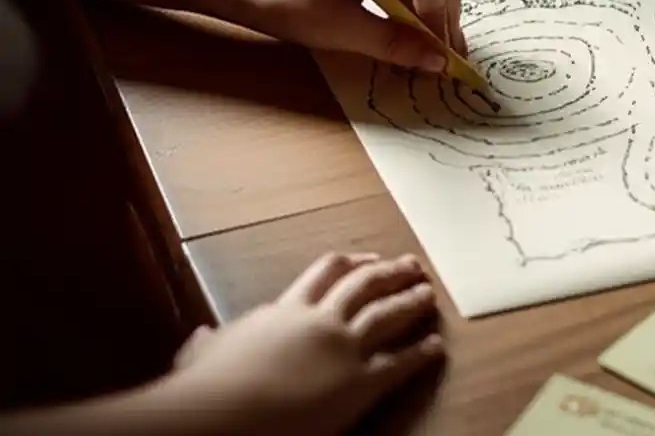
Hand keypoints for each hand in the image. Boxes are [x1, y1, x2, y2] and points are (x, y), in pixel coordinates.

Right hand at [170, 252, 442, 435]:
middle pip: (365, 285)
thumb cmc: (207, 388)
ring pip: (387, 315)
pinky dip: (420, 353)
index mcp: (284, 310)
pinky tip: (435, 346)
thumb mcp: (204, 355)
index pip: (325, 274)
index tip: (370, 260)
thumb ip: (210, 344)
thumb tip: (201, 338)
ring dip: (412, 302)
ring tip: (430, 295)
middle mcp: (319, 321)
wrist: (222, 413)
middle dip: (392, 273)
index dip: (353, 264)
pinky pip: (398, 364)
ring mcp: (342, 349)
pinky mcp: (357, 383)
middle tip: (413, 265)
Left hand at [237, 0, 466, 72]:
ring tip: (436, 52)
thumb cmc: (286, 1)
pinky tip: (417, 39)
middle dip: (444, 14)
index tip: (436, 47)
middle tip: (446, 56)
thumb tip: (438, 63)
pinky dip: (420, 12)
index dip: (439, 8)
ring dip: (436, 15)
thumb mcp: (337, 29)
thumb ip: (391, 43)